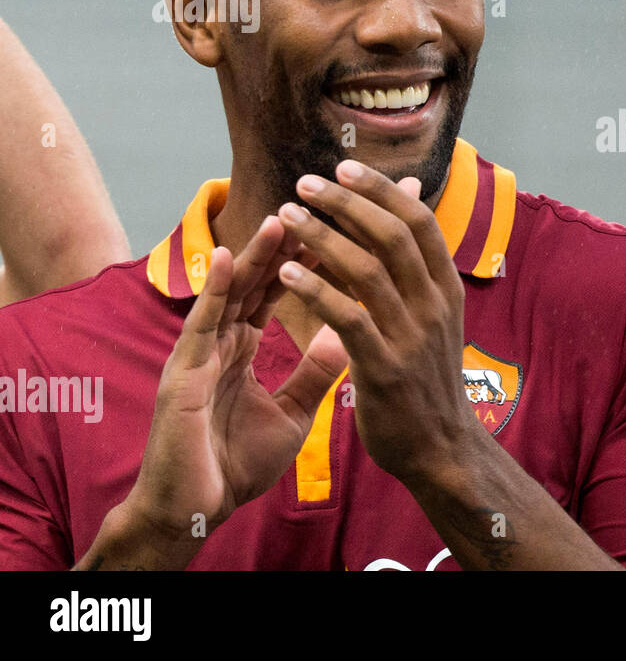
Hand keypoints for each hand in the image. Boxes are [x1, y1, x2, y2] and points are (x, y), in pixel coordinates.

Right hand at [122, 217, 345, 538]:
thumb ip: (315, 371)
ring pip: (232, 292)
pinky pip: (200, 326)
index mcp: (243, 344)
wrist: (194, 511)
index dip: (317, 252)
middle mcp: (221, 338)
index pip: (286, 285)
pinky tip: (225, 259)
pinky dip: (212, 291)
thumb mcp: (290, 412)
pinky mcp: (182, 373)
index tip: (354, 222)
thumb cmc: (234, 464)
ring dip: (256, 254)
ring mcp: (199, 352)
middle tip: (328, 203)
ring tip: (284, 215)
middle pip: (261, 276)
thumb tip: (348, 332)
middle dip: (294, 237)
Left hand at [275, 160, 478, 484]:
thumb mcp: (435, 317)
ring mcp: (412, 336)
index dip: (381, 191)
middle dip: (348, 202)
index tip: (343, 168)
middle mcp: (435, 305)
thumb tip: (412, 203)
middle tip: (306, 182)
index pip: (420, 222)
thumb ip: (418, 266)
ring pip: (368, 269)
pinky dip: (316, 288)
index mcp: (447, 289)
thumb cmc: (425, 378)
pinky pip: (348, 317)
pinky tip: (287, 271)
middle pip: (394, 235)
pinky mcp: (385, 368)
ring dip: (324, 236)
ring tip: (288, 215)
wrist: (440, 448)